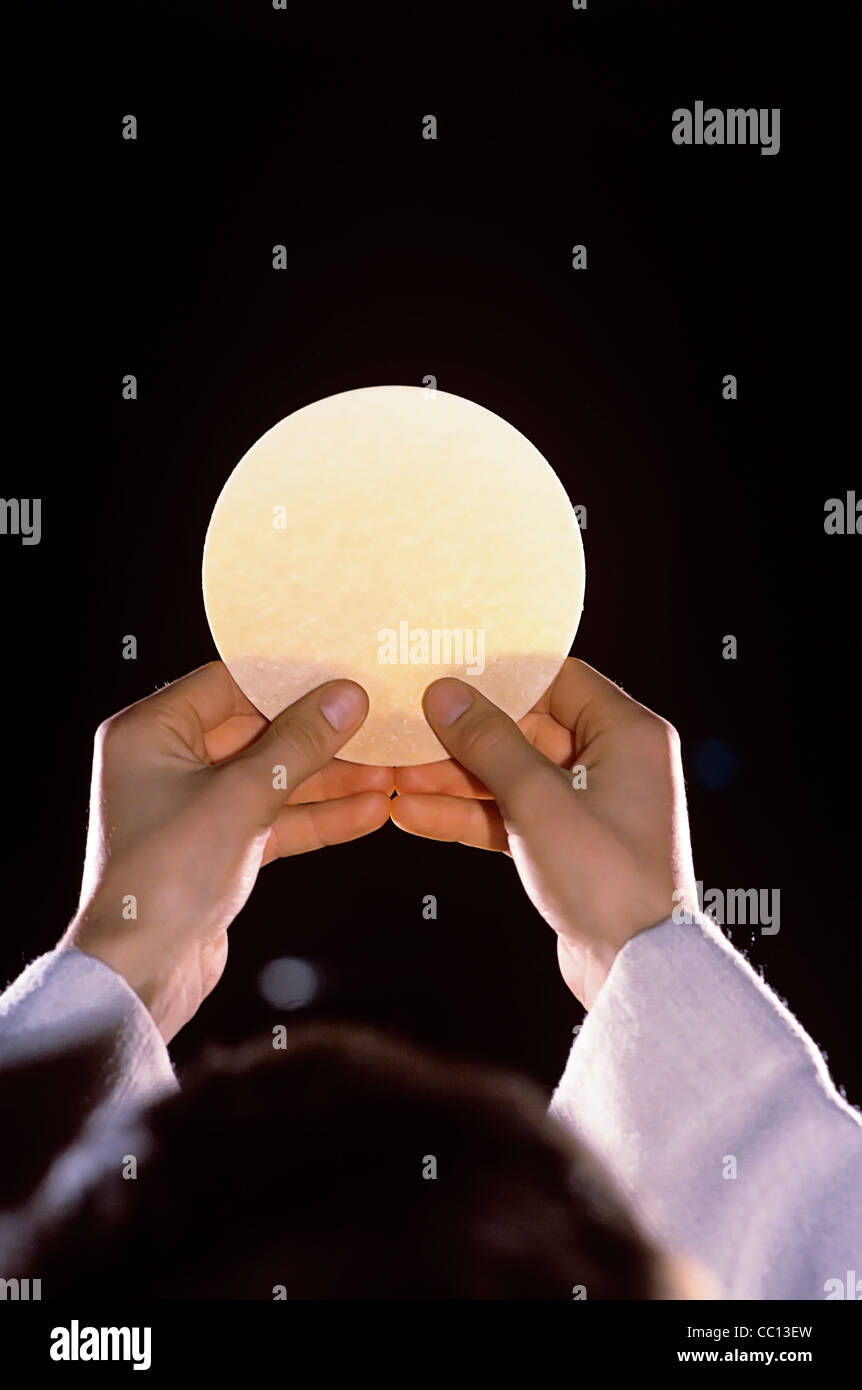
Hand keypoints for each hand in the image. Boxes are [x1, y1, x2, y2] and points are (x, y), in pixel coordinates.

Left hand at [61, 662, 392, 1041]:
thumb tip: (345, 698)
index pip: (229, 683)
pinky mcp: (216, 848)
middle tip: (376, 724)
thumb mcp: (243, 796)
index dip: (290, 679)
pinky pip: (273, 818)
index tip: (342, 674)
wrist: (141, 972)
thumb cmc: (165, 878)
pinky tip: (368, 812)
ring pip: (272, 778)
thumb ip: (299, 743)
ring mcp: (192, 808)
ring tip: (388, 771)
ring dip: (328, 779)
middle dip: (320, 736)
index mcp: (150, 732)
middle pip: (257, 731)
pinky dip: (316, 816)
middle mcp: (166, 763)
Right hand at [391, 659, 697, 1007]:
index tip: (448, 671)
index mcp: (628, 735)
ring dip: (456, 779)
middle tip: (406, 731)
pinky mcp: (566, 845)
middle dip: (464, 737)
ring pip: (510, 776)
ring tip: (397, 778)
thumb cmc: (609, 881)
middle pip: (526, 729)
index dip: (501, 675)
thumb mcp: (540, 801)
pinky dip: (469, 816)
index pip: (558, 680)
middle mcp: (613, 762)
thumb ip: (490, 743)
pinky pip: (510, 816)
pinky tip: (416, 814)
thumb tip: (448, 694)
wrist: (638, 973)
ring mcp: (588, 806)